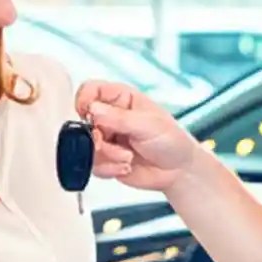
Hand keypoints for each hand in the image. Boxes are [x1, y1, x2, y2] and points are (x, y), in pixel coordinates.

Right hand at [75, 80, 198, 191]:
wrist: (178, 171)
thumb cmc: (171, 140)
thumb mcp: (147, 125)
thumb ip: (119, 118)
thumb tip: (93, 109)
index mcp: (120, 99)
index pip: (90, 90)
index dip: (84, 101)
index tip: (89, 115)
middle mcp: (109, 117)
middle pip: (82, 122)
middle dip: (96, 138)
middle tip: (106, 143)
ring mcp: (106, 139)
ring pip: (86, 147)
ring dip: (107, 156)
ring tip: (127, 157)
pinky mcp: (105, 160)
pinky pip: (93, 165)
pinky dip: (109, 168)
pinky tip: (126, 167)